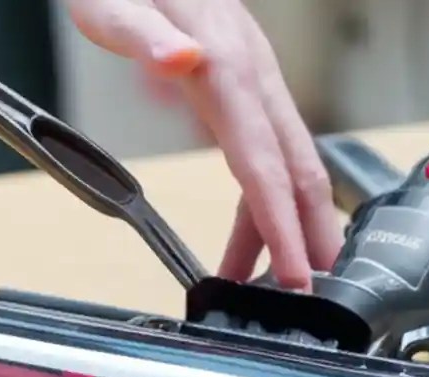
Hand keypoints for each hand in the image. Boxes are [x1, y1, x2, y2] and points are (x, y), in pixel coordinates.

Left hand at [67, 0, 341, 290]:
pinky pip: (265, 157)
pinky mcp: (243, 89)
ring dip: (286, 228)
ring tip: (270, 284)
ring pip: (289, 168)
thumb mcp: (115, 3)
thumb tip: (184, 62)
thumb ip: (145, 35)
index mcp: (228, 62)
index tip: (298, 275)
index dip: (284, 224)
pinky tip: (246, 240)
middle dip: (311, 237)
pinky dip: (262, 204)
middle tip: (313, 296)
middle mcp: (253, 74)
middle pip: (299, 169)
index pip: (265, 159)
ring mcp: (254, 83)